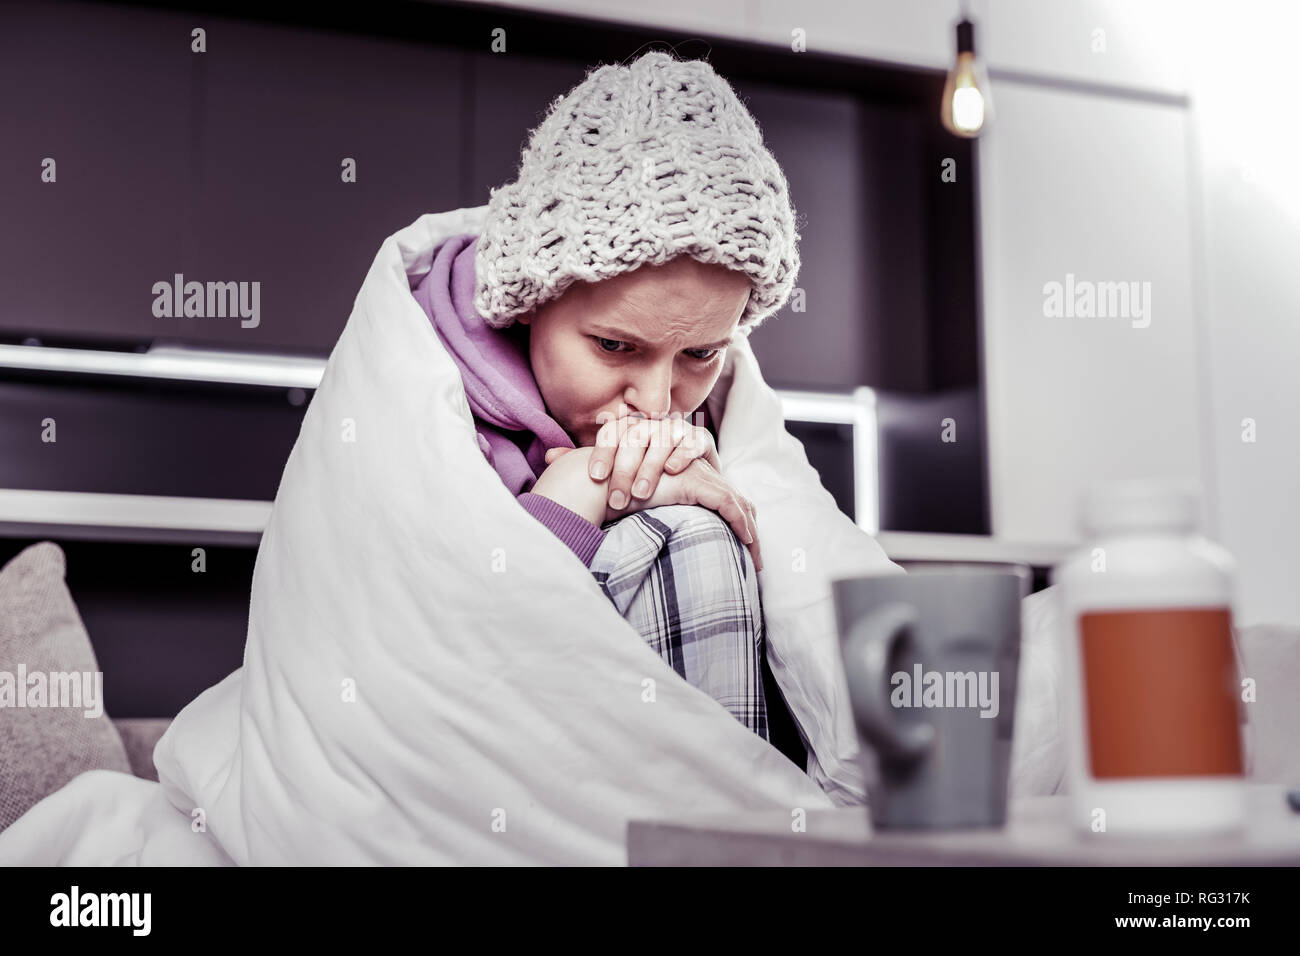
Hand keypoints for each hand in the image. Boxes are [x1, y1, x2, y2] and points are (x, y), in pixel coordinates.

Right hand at [542, 448, 761, 570]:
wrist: (603, 486)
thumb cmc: (619, 501)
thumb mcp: (649, 515)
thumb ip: (666, 521)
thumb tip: (670, 553)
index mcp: (691, 481)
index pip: (726, 502)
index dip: (739, 525)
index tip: (745, 553)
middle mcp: (698, 475)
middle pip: (738, 502)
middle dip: (751, 532)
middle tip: (756, 563)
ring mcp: (697, 476)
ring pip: (738, 504)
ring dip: (750, 533)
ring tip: (755, 559)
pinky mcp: (693, 481)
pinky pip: (727, 503)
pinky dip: (739, 521)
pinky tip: (745, 539)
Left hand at [586, 413, 721, 514]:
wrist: (694, 475)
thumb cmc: (649, 473)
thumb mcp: (620, 467)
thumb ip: (590, 463)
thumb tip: (550, 457)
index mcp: (631, 428)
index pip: (613, 433)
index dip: (603, 452)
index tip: (595, 477)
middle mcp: (653, 424)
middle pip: (635, 439)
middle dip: (624, 470)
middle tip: (616, 500)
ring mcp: (677, 430)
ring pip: (661, 442)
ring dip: (650, 468)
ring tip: (640, 494)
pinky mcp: (701, 439)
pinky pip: (692, 442)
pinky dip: (682, 455)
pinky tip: (672, 471)